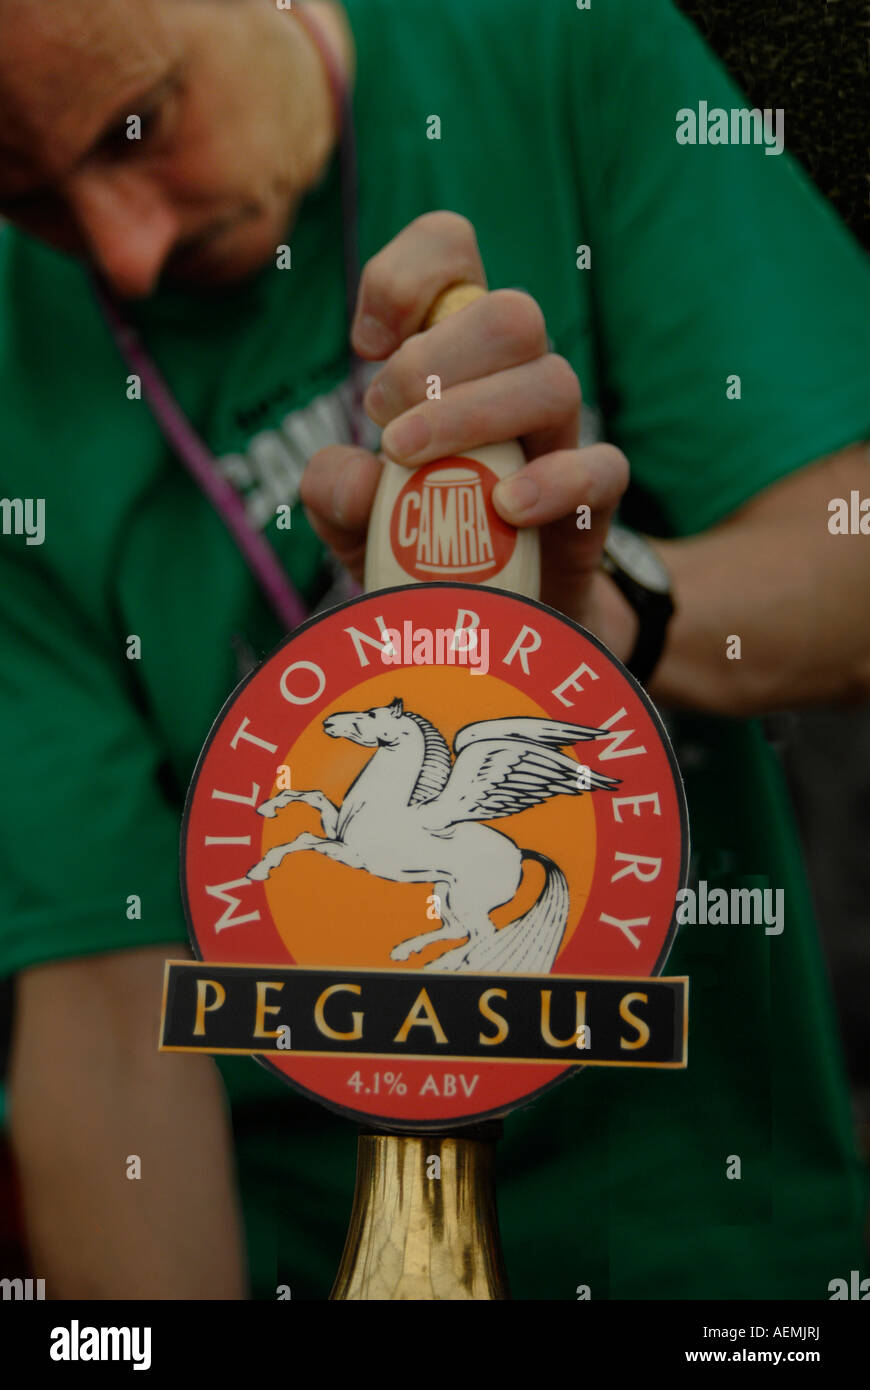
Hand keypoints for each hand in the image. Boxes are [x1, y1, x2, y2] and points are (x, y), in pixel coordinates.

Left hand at [300, 212, 636, 657]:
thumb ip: (335, 489)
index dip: (409, 272)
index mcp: (455, 361)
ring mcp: (559, 441)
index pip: (455, 254)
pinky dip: (551, 482)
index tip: (366, 343)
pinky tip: (503, 510)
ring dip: (469, 412)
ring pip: (551, 379)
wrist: (484, 634)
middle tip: (381, 418)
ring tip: (408, 460)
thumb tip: (358, 471)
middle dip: (435, 354)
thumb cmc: (417, 557)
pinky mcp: (591, 506)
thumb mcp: (353, 524)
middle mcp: (513, 384)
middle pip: (512, 312)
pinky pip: (602, 469)